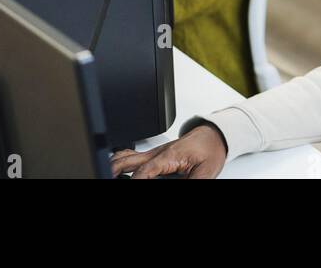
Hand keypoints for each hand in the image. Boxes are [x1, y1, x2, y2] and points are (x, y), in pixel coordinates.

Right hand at [111, 123, 227, 178]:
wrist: (213, 135)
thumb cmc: (209, 150)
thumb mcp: (206, 172)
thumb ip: (193, 182)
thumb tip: (184, 184)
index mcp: (169, 156)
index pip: (145, 171)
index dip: (135, 181)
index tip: (130, 185)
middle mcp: (158, 153)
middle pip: (127, 161)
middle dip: (115, 172)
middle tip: (107, 177)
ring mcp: (154, 152)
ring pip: (126, 156)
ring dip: (115, 166)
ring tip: (108, 175)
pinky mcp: (154, 154)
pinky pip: (132, 155)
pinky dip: (121, 162)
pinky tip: (117, 169)